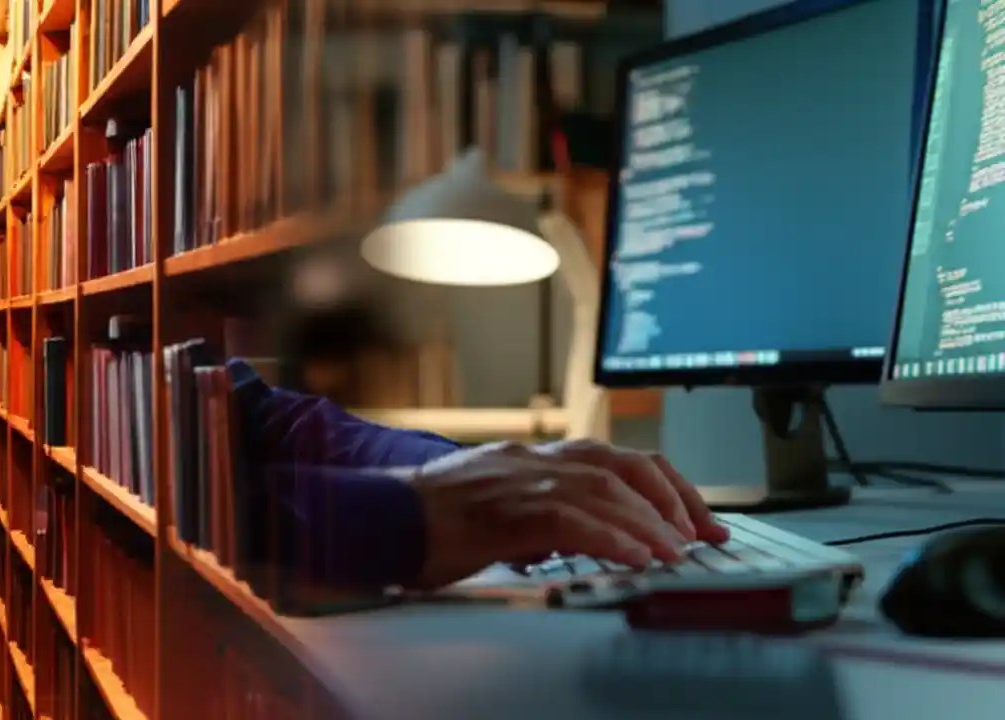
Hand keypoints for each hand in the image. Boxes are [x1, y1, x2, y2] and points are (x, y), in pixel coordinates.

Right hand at [407, 440, 729, 588]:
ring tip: (677, 552)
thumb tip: (580, 538)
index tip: (694, 515)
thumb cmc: (429, 519)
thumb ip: (539, 515)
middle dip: (672, 500)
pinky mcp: (508, 510)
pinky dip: (613, 539)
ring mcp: (522, 480)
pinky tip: (638, 558)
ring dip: (650, 524)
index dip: (664, 484)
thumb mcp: (497, 507)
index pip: (616, 458)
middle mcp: (536, 460)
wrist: (378, 516)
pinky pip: (574, 521)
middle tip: (701, 535)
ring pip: (606, 491)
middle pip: (624, 466)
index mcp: (535, 458)